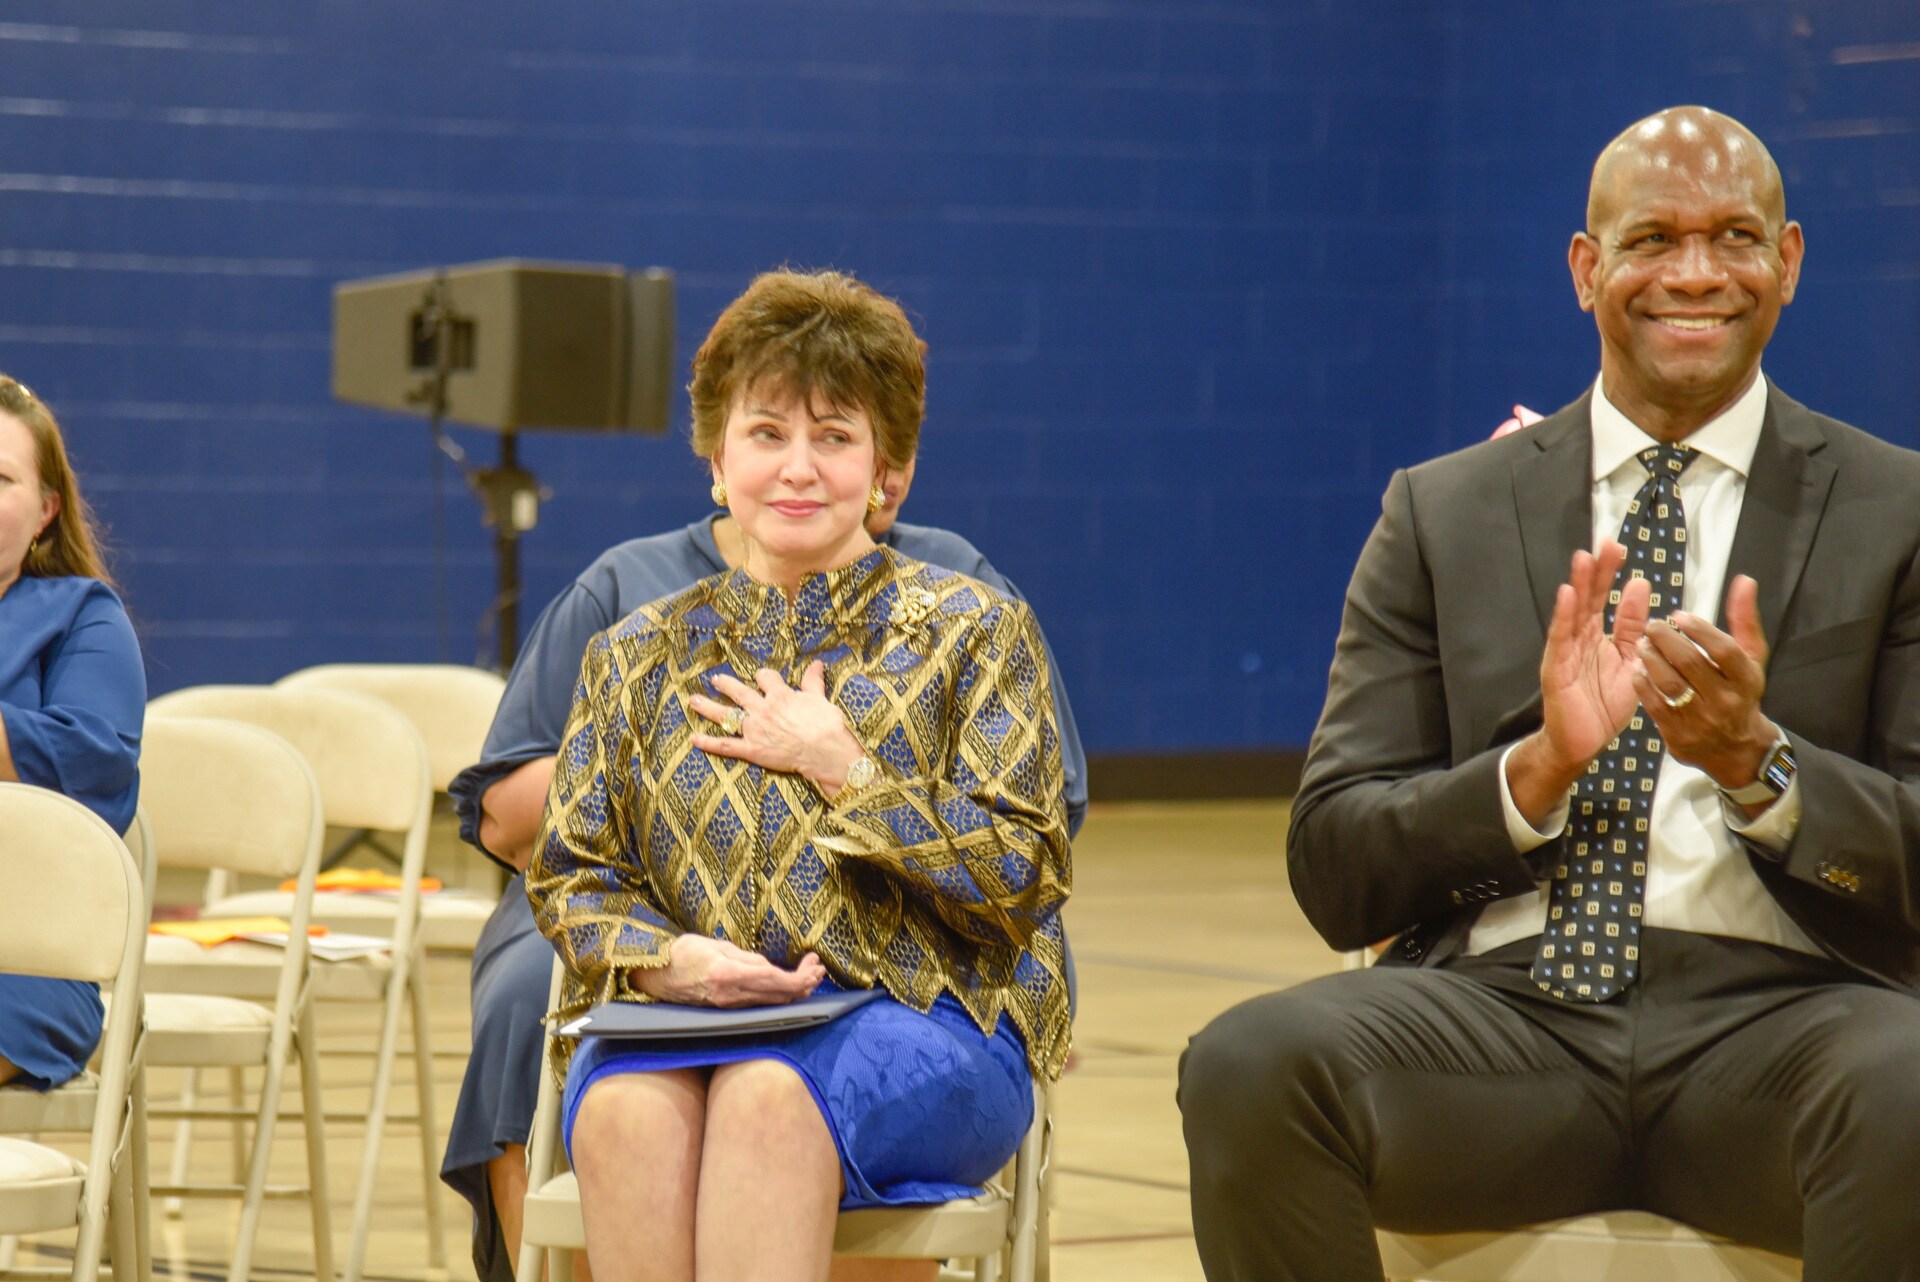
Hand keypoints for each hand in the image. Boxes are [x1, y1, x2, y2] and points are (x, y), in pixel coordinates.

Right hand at [630, 934, 825, 1007]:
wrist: (654, 975)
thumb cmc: (683, 953)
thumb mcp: (717, 946)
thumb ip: (746, 958)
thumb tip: (769, 968)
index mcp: (730, 975)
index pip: (777, 981)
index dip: (801, 977)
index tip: (814, 963)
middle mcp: (732, 996)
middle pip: (779, 996)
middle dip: (804, 983)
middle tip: (818, 967)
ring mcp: (729, 1006)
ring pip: (772, 1003)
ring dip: (794, 990)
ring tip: (809, 975)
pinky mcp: (725, 1008)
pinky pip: (759, 1004)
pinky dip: (777, 995)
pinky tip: (785, 986)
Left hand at [688, 661, 865, 792]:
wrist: (825, 750)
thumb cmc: (826, 724)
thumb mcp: (820, 698)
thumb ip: (813, 682)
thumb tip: (817, 663)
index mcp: (779, 695)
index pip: (765, 678)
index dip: (762, 676)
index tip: (760, 677)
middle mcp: (762, 709)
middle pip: (739, 692)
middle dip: (726, 685)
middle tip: (715, 680)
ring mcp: (754, 729)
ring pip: (726, 715)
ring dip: (708, 707)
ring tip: (694, 700)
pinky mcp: (752, 749)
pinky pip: (726, 745)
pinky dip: (709, 743)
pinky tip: (694, 738)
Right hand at [1507, 543, 1650, 824]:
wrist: (1581, 743)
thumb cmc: (1602, 706)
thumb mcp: (1629, 662)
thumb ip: (1633, 629)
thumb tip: (1640, 588)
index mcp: (1597, 638)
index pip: (1604, 600)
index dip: (1611, 575)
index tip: (1620, 550)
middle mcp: (1580, 640)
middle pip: (1588, 599)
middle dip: (1597, 572)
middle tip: (1607, 544)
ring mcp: (1566, 652)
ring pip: (1573, 613)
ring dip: (1579, 585)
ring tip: (1584, 559)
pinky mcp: (1556, 668)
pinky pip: (1560, 639)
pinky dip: (1563, 616)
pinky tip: (1568, 595)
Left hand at [1633, 574, 1777, 796]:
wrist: (1737, 749)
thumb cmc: (1740, 693)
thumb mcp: (1750, 659)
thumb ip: (1744, 620)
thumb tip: (1744, 581)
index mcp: (1746, 680)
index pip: (1724, 650)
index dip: (1700, 630)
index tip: (1678, 614)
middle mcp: (1725, 701)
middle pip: (1691, 664)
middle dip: (1667, 640)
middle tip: (1652, 625)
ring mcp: (1701, 720)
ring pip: (1669, 684)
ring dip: (1651, 659)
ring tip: (1642, 643)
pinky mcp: (1678, 735)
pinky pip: (1655, 704)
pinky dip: (1642, 683)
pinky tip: (1637, 668)